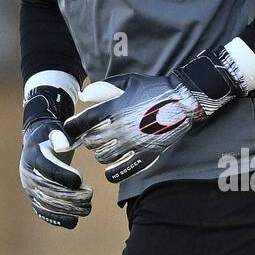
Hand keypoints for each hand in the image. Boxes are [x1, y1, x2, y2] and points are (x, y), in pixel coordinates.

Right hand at [19, 84, 92, 228]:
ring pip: (46, 203)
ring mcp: (30, 188)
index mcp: (33, 156)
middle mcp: (28, 174)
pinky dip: (56, 219)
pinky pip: (43, 211)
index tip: (80, 181)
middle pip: (47, 189)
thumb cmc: (51, 135)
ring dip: (66, 209)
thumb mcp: (56, 130)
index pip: (46, 168)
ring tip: (86, 210)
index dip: (62, 175)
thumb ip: (60, 137)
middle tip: (89, 197)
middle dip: (69, 196)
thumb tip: (63, 147)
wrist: (38, 142)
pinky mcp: (34, 197)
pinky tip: (72, 223)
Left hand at [57, 47, 248, 184]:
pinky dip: (112, 173)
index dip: (72, 127)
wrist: (181, 101)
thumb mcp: (127, 81)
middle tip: (94, 137)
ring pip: (103, 157)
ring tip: (105, 149)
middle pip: (90, 142)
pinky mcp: (146, 155)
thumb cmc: (152, 89)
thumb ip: (103, 88)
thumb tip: (82, 96)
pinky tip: (110, 171)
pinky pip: (122, 171)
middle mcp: (121, 128)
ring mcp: (134, 144)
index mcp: (114, 109)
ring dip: (100, 154)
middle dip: (88, 140)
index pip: (81, 123)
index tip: (73, 129)